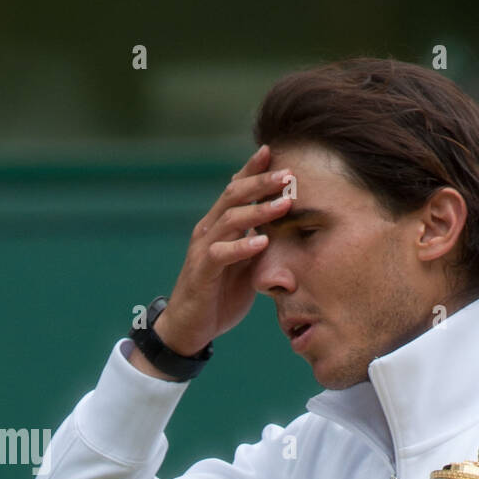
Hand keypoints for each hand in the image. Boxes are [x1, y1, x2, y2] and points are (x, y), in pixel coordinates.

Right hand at [152, 143, 294, 356]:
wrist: (190, 327)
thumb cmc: (220, 295)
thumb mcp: (246, 266)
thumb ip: (260, 245)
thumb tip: (287, 231)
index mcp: (219, 226)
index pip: (235, 190)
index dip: (252, 170)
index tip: (274, 152)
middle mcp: (208, 231)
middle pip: (233, 196)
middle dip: (261, 182)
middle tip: (288, 173)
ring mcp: (203, 250)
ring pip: (230, 220)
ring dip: (259, 210)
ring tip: (284, 203)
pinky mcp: (202, 272)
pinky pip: (221, 254)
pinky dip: (242, 247)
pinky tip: (262, 242)